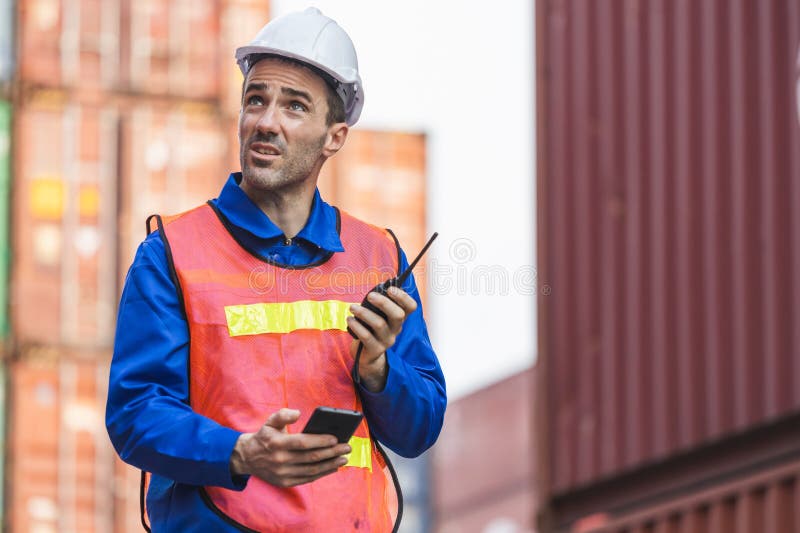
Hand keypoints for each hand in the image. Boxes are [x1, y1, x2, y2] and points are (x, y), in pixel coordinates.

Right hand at [230, 408, 351, 487]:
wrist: (248, 458)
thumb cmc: (265, 436)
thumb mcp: (270, 421)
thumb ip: (283, 414)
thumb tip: (298, 413)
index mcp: (277, 443)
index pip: (303, 443)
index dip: (320, 441)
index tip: (335, 438)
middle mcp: (280, 460)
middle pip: (311, 458)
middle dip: (332, 453)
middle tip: (347, 447)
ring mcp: (282, 473)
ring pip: (311, 470)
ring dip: (331, 465)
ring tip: (344, 458)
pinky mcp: (285, 482)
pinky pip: (307, 479)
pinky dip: (322, 473)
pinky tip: (333, 467)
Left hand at [346, 286, 417, 390]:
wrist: (367, 355)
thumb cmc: (371, 329)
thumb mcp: (378, 316)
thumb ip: (378, 305)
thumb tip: (375, 290)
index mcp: (399, 318)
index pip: (411, 307)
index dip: (403, 297)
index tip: (390, 289)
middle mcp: (396, 329)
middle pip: (398, 315)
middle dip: (384, 303)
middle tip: (369, 296)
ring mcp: (387, 340)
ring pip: (379, 324)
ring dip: (364, 313)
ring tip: (352, 307)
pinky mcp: (376, 349)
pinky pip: (366, 336)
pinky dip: (356, 326)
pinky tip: (349, 319)